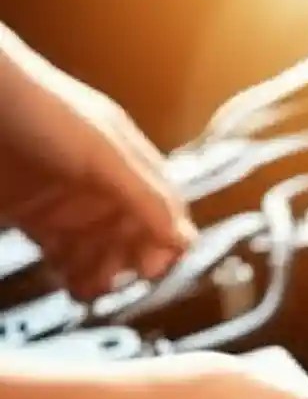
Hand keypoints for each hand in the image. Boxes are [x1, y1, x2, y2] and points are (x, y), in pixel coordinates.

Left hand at [0, 26, 194, 301]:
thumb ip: (143, 195)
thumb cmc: (39, 108)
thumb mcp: (103, 151)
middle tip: (115, 281)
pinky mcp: (31, 215)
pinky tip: (68, 283)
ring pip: (97, 250)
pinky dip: (68, 273)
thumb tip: (186, 240)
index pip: (163, 211)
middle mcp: (102, 184)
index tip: (153, 268)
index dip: (164, 242)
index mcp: (129, 163)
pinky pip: (59, 254)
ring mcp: (66, 201)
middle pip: (131, 237)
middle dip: (128, 262)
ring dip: (100, 274)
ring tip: (89, 290)